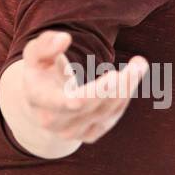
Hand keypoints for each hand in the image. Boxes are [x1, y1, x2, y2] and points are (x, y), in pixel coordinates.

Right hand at [0, 29, 149, 155]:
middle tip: (139, 64)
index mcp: (40, 100)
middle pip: (94, 106)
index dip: (96, 92)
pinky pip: (111, 118)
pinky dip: (123, 99)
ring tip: (139, 65)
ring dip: (127, 88)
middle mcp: (54, 122)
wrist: (40, 104)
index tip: (115, 74)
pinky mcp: (88, 136)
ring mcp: (71, 133)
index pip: (71, 102)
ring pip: (106, 112)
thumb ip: (45, 44)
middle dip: (120, 84)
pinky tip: (129, 81)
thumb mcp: (35, 54)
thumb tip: (64, 38)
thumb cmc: (41, 71)